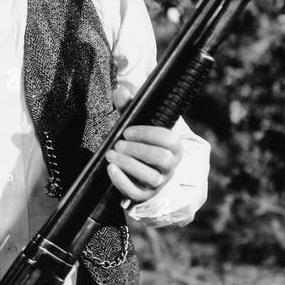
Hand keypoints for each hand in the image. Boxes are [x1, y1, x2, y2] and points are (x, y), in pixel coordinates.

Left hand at [105, 86, 182, 202]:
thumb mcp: (136, 123)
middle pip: (162, 159)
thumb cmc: (140, 142)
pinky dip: (122, 181)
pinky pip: (136, 193)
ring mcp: (158, 182)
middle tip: (119, 143)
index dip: (149, 134)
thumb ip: (129, 107)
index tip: (128, 131)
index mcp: (174, 147)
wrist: (139, 172)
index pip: (170, 140)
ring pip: (150, 177)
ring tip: (110, 153)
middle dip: (138, 150)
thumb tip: (121, 89)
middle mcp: (170, 166)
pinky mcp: (143, 194)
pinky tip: (110, 168)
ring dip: (128, 164)